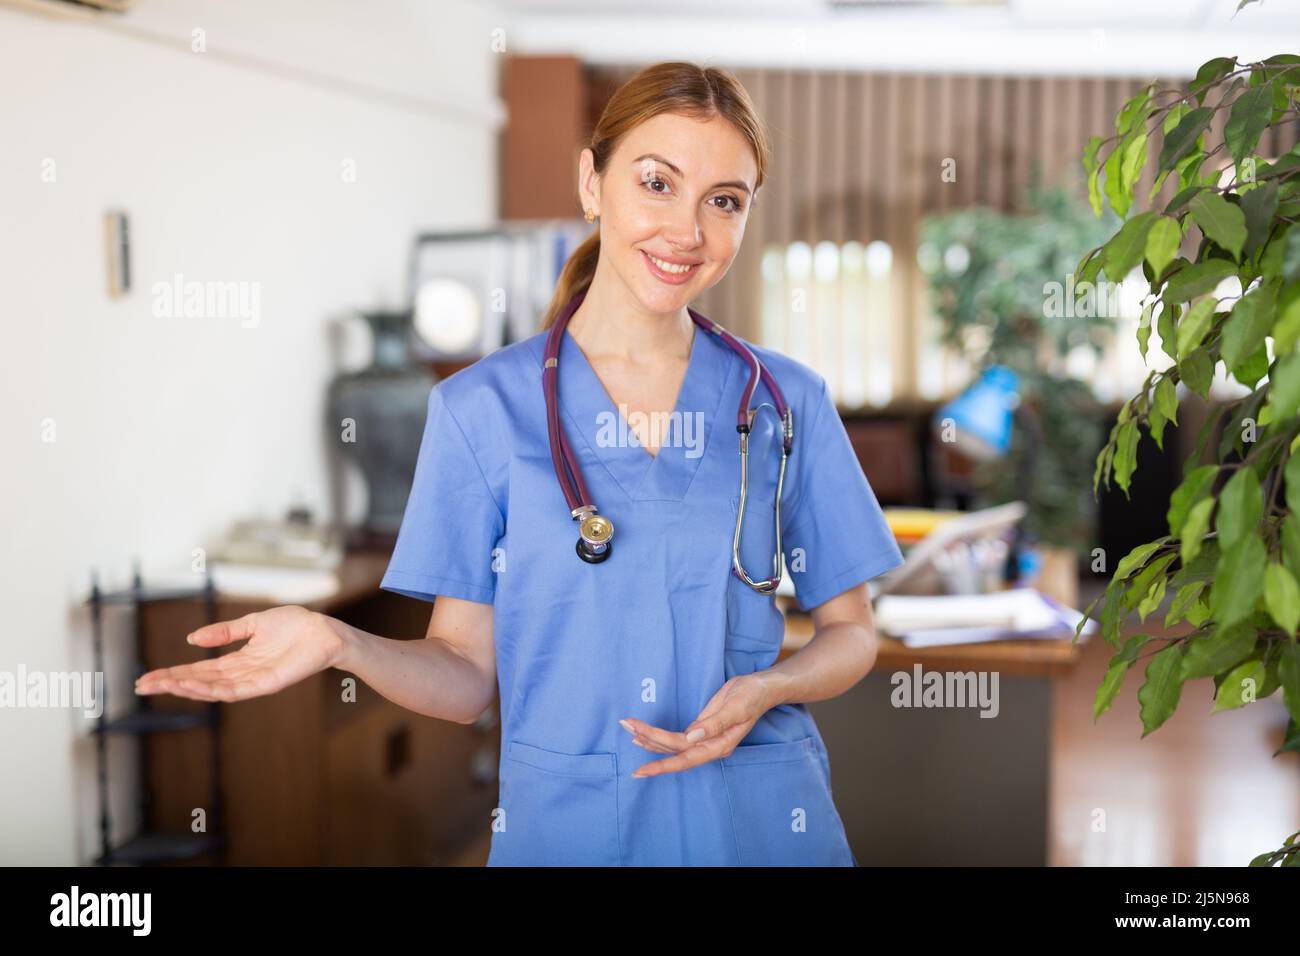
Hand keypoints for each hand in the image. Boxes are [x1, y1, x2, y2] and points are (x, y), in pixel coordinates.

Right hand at [134, 605, 344, 702]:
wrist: (323, 630)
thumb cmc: (295, 625)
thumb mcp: (252, 624)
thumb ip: (224, 632)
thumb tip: (192, 638)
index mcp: (238, 660)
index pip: (199, 670)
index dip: (173, 673)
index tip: (148, 677)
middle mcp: (241, 674)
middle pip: (200, 682)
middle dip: (171, 684)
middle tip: (142, 685)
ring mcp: (252, 681)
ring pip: (212, 689)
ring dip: (186, 687)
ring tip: (162, 684)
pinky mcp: (265, 685)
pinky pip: (234, 691)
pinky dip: (211, 689)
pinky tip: (191, 684)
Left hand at [620, 672, 779, 777]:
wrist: (760, 688)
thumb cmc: (752, 697)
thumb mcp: (736, 708)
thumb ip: (714, 724)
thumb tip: (691, 736)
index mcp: (718, 746)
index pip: (684, 757)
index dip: (661, 764)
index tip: (641, 769)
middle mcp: (708, 747)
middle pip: (674, 751)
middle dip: (649, 741)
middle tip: (626, 727)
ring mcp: (704, 739)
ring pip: (672, 746)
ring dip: (650, 739)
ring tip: (629, 731)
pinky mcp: (700, 729)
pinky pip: (676, 738)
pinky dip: (658, 736)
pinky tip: (644, 735)